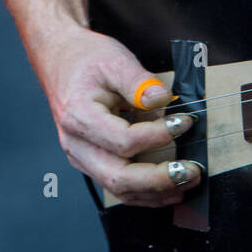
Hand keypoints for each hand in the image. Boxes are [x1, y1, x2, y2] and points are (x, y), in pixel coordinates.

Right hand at [36, 22, 202, 205]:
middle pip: (118, 177)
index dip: (158, 136)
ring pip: (118, 189)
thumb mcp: (115, 60)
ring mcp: (82, 156)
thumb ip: (140, 82)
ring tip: (187, 182)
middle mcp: (77, 144)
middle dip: (158, 179)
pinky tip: (168, 189)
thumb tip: (164, 101)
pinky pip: (117, 185)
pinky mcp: (91, 160)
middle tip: (190, 170)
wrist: (61, 58)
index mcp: (79, 117)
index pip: (124, 141)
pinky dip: (144, 192)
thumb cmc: (86, 58)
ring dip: (155, 192)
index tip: (183, 122)